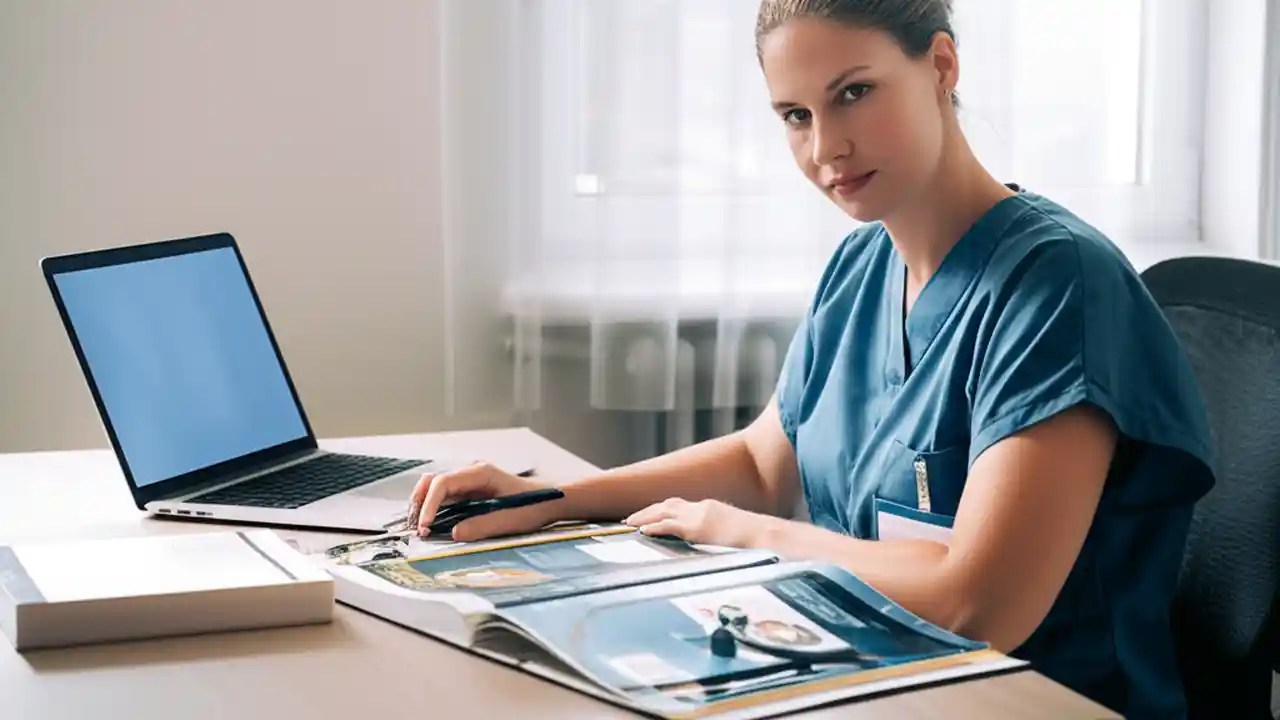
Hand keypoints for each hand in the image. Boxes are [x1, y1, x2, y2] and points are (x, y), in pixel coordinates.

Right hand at [408, 462, 564, 540]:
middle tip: (415, 530)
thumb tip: (453, 533)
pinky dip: (432, 509)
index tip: (424, 527)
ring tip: (418, 529)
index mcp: (481, 473)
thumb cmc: (535, 506)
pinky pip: (444, 497)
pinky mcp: (470, 493)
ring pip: (434, 488)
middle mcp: (472, 473)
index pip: (443, 483)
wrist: (552, 499)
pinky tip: (429, 526)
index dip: (429, 505)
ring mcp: (470, 481)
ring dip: (422, 506)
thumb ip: (482, 526)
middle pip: (432, 481)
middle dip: (419, 504)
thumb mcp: (512, 520)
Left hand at [624, 498, 770, 548]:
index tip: (651, 513)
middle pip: (668, 504)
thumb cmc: (755, 538)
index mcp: (710, 508)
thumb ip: (719, 533)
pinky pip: (669, 525)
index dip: (663, 509)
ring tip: (629, 522)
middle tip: (631, 517)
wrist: (766, 535)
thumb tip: (715, 541)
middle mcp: (702, 507)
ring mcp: (699, 516)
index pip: (681, 505)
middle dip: (648, 510)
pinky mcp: (697, 528)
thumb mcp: (733, 531)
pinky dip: (654, 526)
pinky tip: (642, 530)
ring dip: (644, 516)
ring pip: (663, 511)